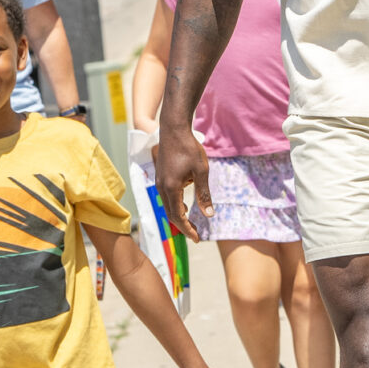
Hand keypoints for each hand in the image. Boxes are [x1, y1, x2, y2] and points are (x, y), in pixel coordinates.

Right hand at [156, 125, 211, 241]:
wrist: (173, 128)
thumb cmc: (189, 148)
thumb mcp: (201, 171)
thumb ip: (204, 194)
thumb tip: (209, 215)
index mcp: (171, 188)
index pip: (178, 216)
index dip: (188, 229)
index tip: (198, 239)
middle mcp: (162, 187)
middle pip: (171, 214)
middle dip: (183, 225)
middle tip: (196, 234)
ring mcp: (159, 181)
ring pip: (168, 205)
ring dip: (179, 214)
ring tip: (192, 220)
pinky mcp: (160, 176)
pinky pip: (167, 196)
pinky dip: (176, 203)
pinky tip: (185, 202)